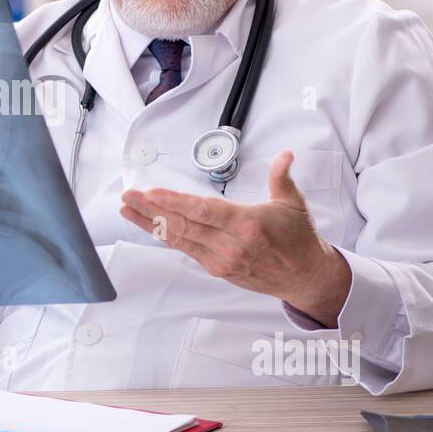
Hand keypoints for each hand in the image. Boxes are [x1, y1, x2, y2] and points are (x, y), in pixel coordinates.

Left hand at [120, 151, 351, 326]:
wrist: (305, 277)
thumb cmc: (298, 238)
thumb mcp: (293, 203)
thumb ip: (282, 176)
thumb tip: (285, 154)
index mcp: (247, 224)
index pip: (202, 211)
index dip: (173, 201)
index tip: (151, 192)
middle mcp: (231, 245)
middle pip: (183, 224)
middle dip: (151, 210)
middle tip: (128, 196)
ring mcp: (222, 260)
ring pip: (179, 239)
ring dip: (150, 223)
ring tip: (128, 209)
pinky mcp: (218, 269)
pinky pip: (186, 249)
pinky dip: (165, 236)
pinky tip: (150, 225)